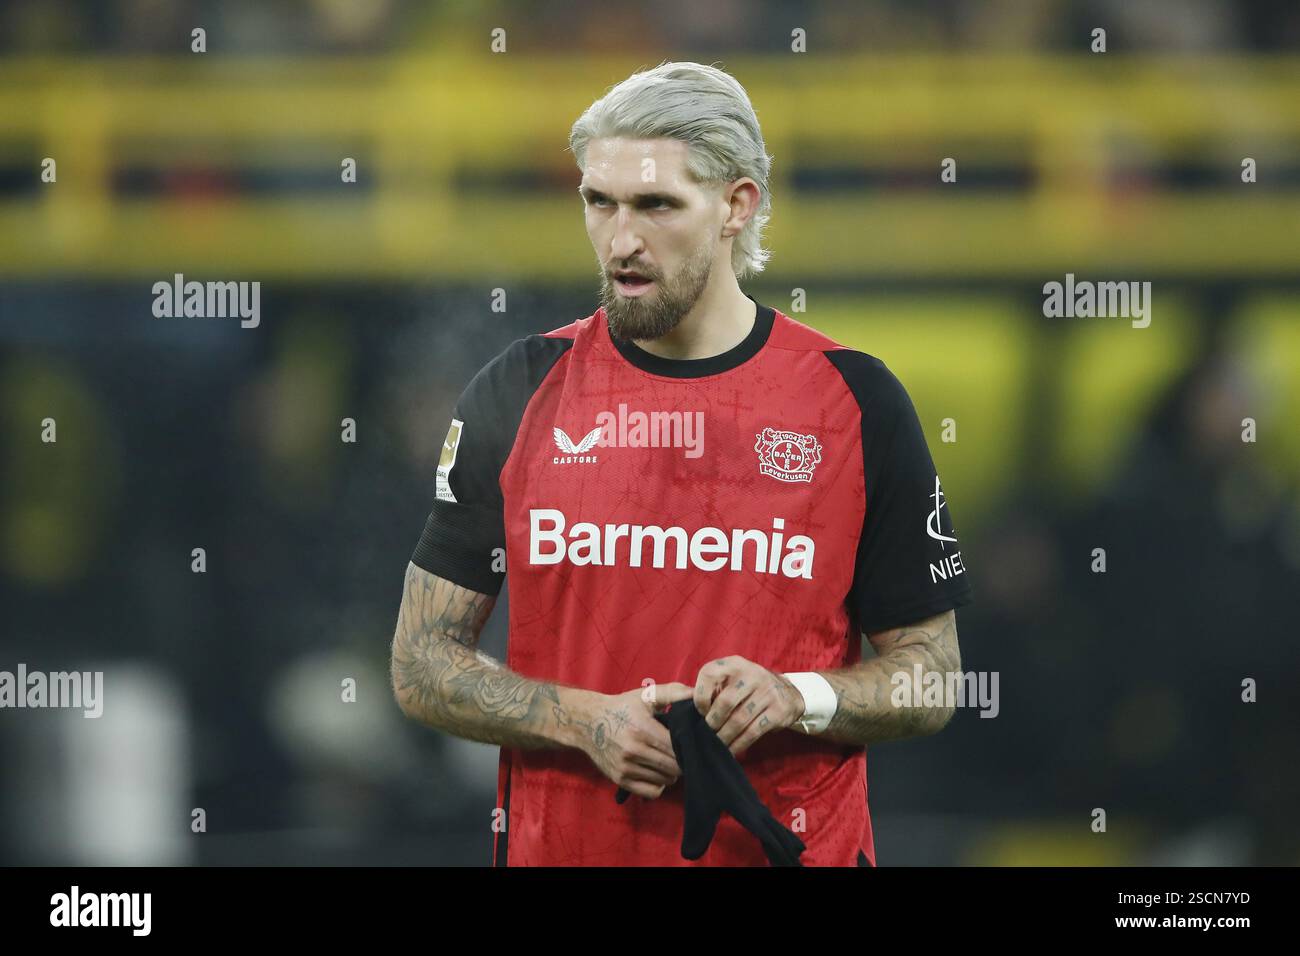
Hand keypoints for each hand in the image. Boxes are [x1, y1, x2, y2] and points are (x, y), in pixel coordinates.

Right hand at [577, 682, 694, 798]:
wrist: (587, 722)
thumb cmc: (621, 708)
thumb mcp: (645, 695)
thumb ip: (673, 692)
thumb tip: (695, 694)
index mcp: (642, 729)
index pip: (677, 748)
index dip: (688, 746)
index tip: (689, 742)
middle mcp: (633, 750)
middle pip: (674, 767)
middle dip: (683, 761)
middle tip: (682, 753)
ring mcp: (626, 767)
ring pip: (665, 780)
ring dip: (671, 773)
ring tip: (668, 761)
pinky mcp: (620, 779)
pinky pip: (651, 792)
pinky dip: (659, 785)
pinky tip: (657, 772)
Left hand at [692, 656, 804, 756]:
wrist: (788, 693)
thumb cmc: (748, 688)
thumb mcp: (731, 679)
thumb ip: (712, 689)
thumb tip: (685, 709)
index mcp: (733, 663)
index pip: (709, 674)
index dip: (700, 697)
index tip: (700, 714)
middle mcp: (751, 673)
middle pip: (725, 702)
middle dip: (713, 723)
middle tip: (707, 735)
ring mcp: (767, 691)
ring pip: (739, 720)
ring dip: (725, 737)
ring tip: (716, 746)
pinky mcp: (778, 710)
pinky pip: (753, 731)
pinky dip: (740, 744)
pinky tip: (732, 750)